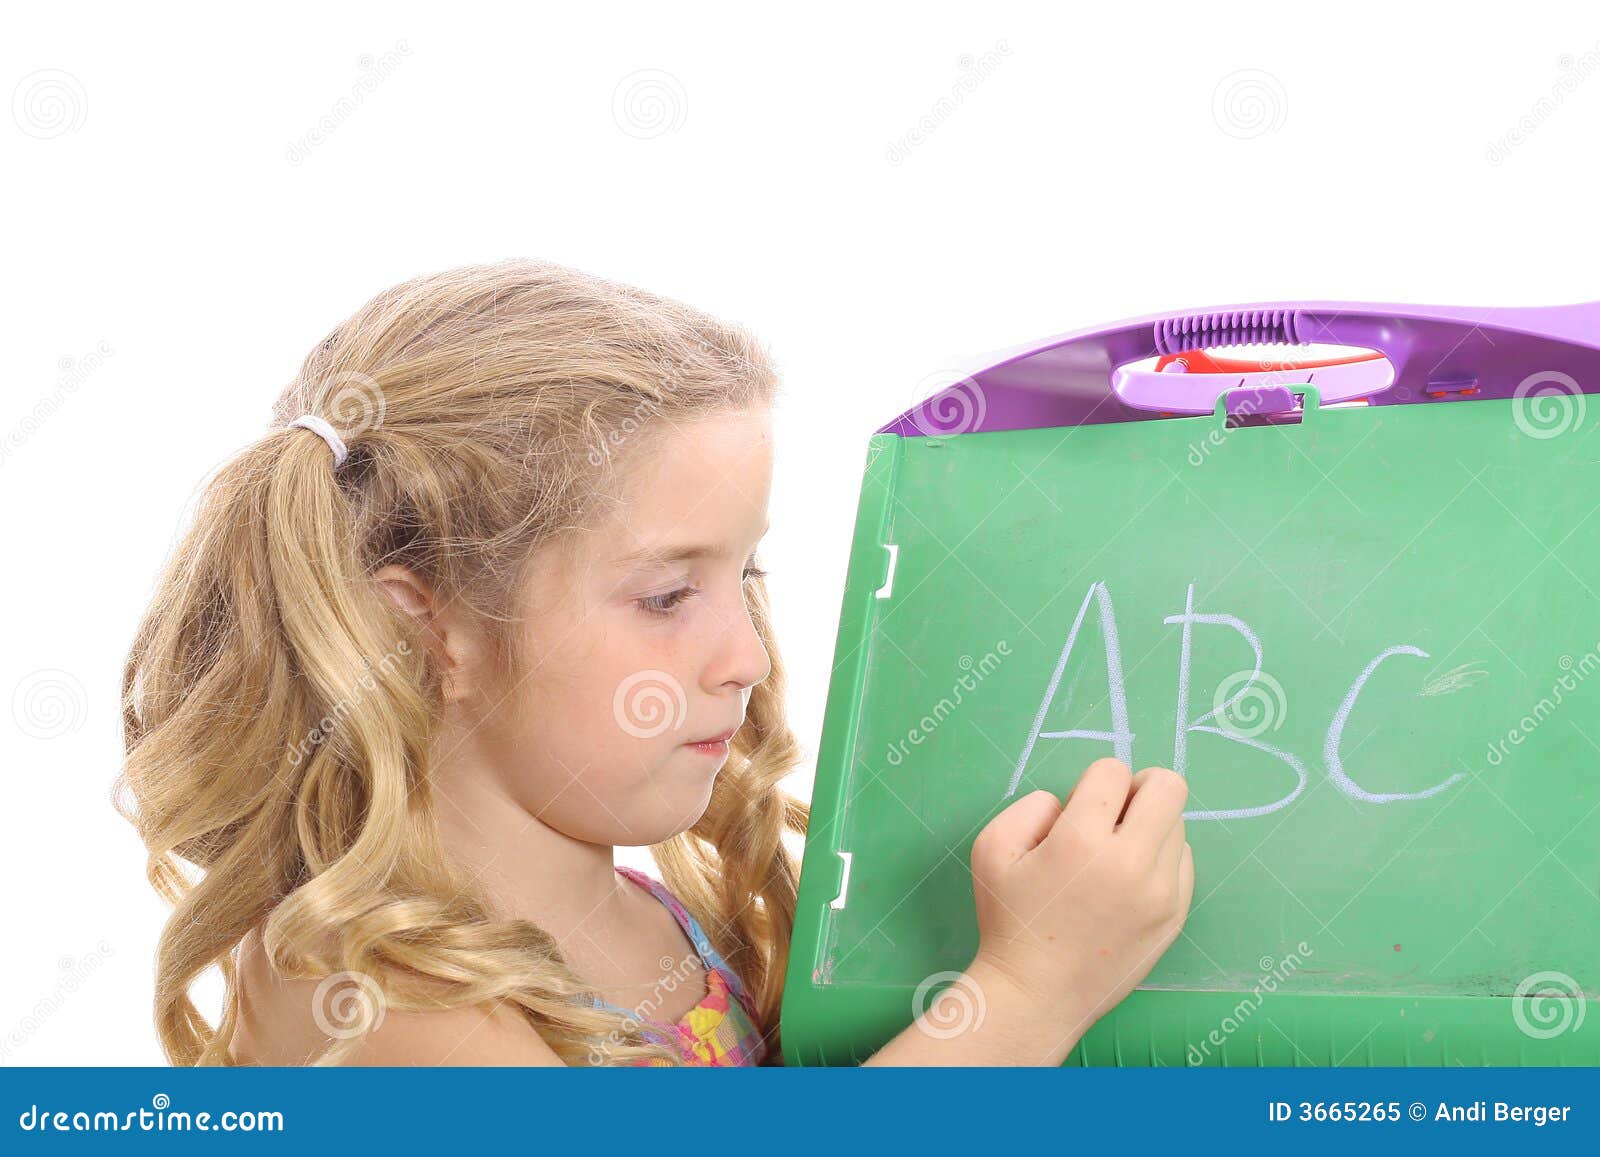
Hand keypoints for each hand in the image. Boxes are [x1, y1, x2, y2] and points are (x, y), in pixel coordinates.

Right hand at [967, 758, 1193, 1035]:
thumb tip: (1074, 803)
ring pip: (1178, 824)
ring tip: (1116, 857)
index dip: (1093, 783)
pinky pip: (1184, 862)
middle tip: (1115, 815)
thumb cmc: (1010, 920)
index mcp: (1081, 841)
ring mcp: (1161, 892)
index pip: (1114, 770)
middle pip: (1169, 786)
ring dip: (1149, 827)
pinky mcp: (1175, 915)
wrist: (1037, 994)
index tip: (1079, 811)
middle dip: (1139, 789)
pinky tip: (1129, 883)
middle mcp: (1130, 862)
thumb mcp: (992, 847)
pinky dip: (1160, 860)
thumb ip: (1032, 806)